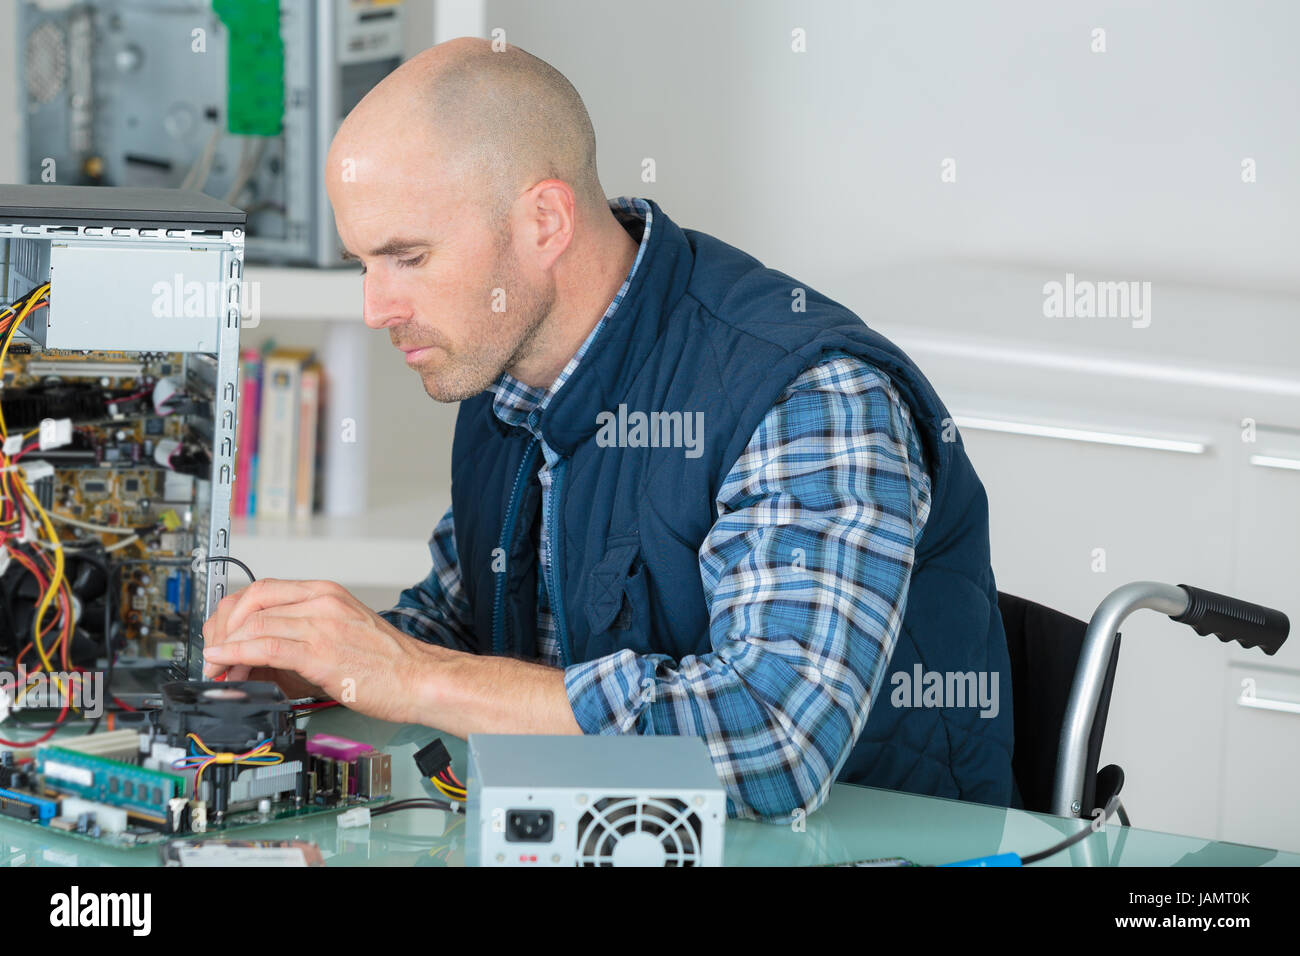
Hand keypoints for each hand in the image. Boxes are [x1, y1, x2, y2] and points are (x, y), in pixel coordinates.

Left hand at [200, 578, 448, 722]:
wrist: (420, 679)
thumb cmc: (388, 662)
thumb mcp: (341, 634)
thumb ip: (301, 635)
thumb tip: (257, 655)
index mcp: (327, 593)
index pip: (262, 590)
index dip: (232, 613)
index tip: (221, 637)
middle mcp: (322, 602)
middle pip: (251, 602)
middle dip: (222, 629)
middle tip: (214, 655)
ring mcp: (322, 625)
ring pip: (254, 624)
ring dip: (225, 649)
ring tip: (218, 670)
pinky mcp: (321, 653)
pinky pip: (266, 646)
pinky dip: (237, 654)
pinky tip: (226, 664)